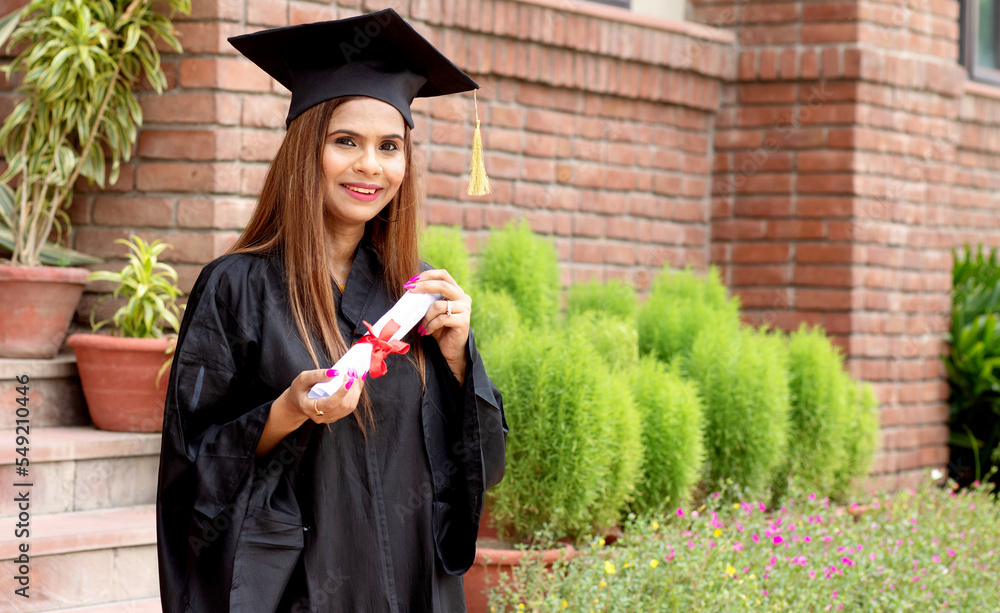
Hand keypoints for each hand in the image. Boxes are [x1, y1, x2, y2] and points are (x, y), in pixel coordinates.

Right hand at [275, 367, 364, 425]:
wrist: (298, 403)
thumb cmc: (299, 389)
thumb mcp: (302, 379)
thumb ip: (316, 375)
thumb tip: (336, 373)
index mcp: (310, 408)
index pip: (329, 404)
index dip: (341, 393)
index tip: (349, 380)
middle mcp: (321, 416)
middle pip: (343, 405)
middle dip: (352, 388)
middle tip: (353, 371)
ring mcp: (330, 418)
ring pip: (350, 407)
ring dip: (356, 390)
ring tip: (356, 374)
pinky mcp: (337, 415)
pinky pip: (351, 406)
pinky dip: (356, 393)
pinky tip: (357, 381)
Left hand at [406, 269, 469, 383]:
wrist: (451, 349)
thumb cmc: (440, 328)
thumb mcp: (432, 311)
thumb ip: (427, 299)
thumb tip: (410, 289)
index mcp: (456, 291)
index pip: (443, 275)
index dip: (428, 275)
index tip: (413, 280)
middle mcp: (463, 297)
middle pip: (442, 285)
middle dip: (424, 286)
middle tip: (409, 290)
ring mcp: (465, 309)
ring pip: (439, 305)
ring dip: (426, 316)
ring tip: (422, 325)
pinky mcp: (463, 321)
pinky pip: (442, 319)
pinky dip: (431, 325)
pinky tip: (427, 331)